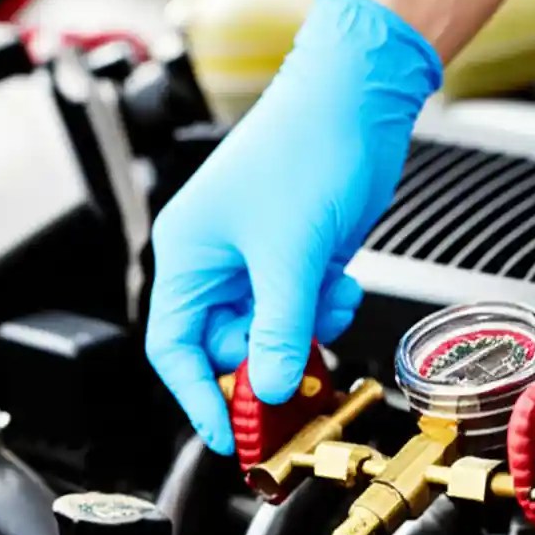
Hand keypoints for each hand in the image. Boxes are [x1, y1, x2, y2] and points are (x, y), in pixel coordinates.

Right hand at [146, 0, 440, 454]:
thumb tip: (270, 388)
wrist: (358, 98)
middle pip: (227, 344)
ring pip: (272, 328)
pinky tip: (341, 281)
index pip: (175, 347)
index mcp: (188, 254)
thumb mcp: (292, 254)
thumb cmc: (307, 148)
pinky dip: (324, 306)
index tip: (230, 436)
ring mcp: (259, 256)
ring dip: (305, 329)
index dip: (199, 396)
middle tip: (301, 371)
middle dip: (267, 359)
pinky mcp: (297, 252)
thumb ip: (280, 328)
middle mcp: (216, 259)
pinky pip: (302, 305)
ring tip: (328, 302)